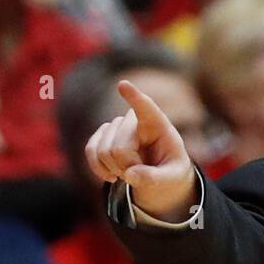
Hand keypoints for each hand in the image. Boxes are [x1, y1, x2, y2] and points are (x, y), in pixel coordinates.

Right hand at [85, 80, 197, 221]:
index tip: (123, 85)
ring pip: (103, 151)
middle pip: (119, 148)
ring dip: (115, 169)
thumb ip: (156, 178)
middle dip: (128, 167)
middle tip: (142, 172)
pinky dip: (99, 168)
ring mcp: (115, 125)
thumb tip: (130, 175)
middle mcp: (134, 120)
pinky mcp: (101, 135)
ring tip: (131, 171)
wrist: (158, 171)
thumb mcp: (172, 177)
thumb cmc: (169, 169)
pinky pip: (90, 150)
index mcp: (157, 124)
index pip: (145, 108)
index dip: (134, 97)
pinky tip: (112, 176)